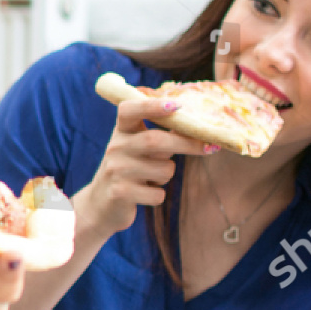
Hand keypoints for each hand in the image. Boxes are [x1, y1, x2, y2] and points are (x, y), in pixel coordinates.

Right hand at [75, 97, 214, 237]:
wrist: (100, 204)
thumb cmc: (129, 170)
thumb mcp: (138, 148)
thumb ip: (160, 136)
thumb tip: (198, 128)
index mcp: (122, 131)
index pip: (129, 109)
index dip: (151, 105)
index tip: (176, 105)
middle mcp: (115, 147)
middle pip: (155, 140)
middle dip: (187, 144)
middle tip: (210, 147)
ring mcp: (116, 170)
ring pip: (163, 170)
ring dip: (167, 175)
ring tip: (152, 178)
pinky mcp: (119, 193)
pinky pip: (157, 194)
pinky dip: (157, 196)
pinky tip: (144, 194)